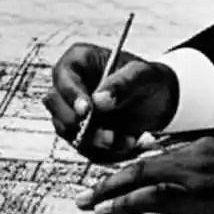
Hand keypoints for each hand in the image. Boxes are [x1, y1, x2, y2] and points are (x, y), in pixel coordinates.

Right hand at [43, 42, 178, 162]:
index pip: (63, 76)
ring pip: (66, 130)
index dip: (71, 94)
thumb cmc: (148, 80)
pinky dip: (104, 152)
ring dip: (94, 141)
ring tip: (125, 140)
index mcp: (79, 61)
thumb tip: (99, 100)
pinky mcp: (80, 133)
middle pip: (54, 105)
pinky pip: (83, 148)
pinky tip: (126, 143)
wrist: (158, 101)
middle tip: (105, 132)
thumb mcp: (143, 75)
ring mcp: (71, 111)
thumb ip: (123, 84)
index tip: (87, 110)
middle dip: (78, 122)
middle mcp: (69, 86)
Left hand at [74, 137, 213, 213]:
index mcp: (203, 145)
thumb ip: (207, 159)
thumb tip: (182, 169)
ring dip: (112, 195)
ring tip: (91, 205)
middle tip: (85, 194)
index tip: (112, 176)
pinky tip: (115, 212)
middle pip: (140, 168)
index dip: (128, 166)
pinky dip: (132, 207)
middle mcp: (194, 161)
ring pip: (142, 185)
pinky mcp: (204, 209)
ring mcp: (197, 185)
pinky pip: (159, 206)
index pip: (156, 155)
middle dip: (109, 181)